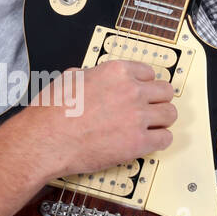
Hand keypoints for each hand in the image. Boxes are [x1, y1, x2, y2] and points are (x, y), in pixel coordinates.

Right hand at [29, 60, 176, 177]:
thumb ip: (94, 75)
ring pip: (170, 114)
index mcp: (115, 72)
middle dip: (158, 99)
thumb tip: (98, 77)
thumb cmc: (52, 111)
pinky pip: (165, 139)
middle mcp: (131, 91)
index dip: (145, 83)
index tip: (144, 90)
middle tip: (150, 107)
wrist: (46, 139)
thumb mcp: (71, 78)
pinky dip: (159, 140)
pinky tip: (147, 140)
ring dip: (161, 119)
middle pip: (166, 92)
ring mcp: (137, 117)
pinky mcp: (139, 143)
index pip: (149, 72)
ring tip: (150, 125)